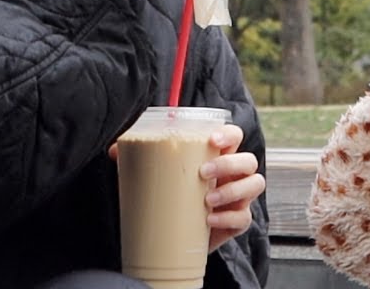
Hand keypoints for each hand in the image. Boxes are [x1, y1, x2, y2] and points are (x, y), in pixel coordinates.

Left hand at [106, 124, 263, 252]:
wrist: (172, 235)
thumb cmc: (169, 195)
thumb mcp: (155, 175)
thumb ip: (139, 158)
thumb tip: (115, 149)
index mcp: (217, 156)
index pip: (234, 136)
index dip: (229, 134)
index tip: (212, 139)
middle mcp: (233, 175)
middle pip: (248, 161)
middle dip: (230, 164)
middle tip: (204, 172)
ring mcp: (238, 198)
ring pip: (254, 185)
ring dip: (233, 191)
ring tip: (206, 199)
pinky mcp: (235, 223)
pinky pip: (243, 218)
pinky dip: (229, 218)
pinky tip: (210, 220)